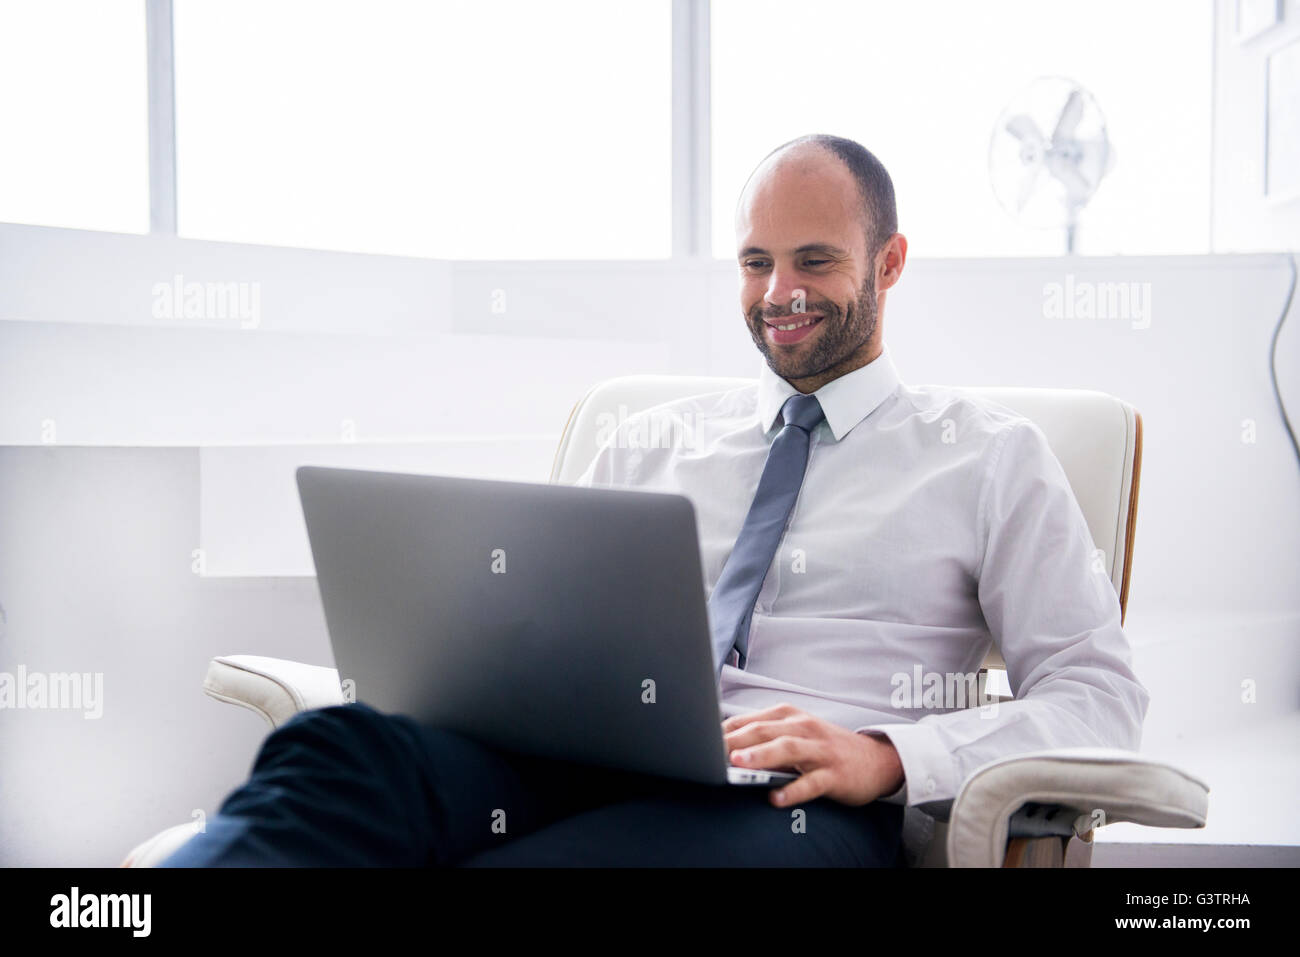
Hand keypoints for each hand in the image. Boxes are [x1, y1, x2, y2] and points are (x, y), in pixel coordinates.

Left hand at [723, 703, 904, 807]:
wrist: (875, 760)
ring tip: (738, 764)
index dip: (725, 731)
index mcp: (789, 716)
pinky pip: (810, 783)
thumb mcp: (795, 733)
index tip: (700, 740)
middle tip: (712, 750)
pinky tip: (775, 798)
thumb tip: (722, 746)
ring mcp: (819, 751)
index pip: (750, 721)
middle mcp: (803, 728)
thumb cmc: (825, 747)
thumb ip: (763, 736)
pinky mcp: (833, 774)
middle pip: (765, 730)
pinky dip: (792, 790)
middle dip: (737, 739)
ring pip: (787, 749)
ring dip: (761, 755)